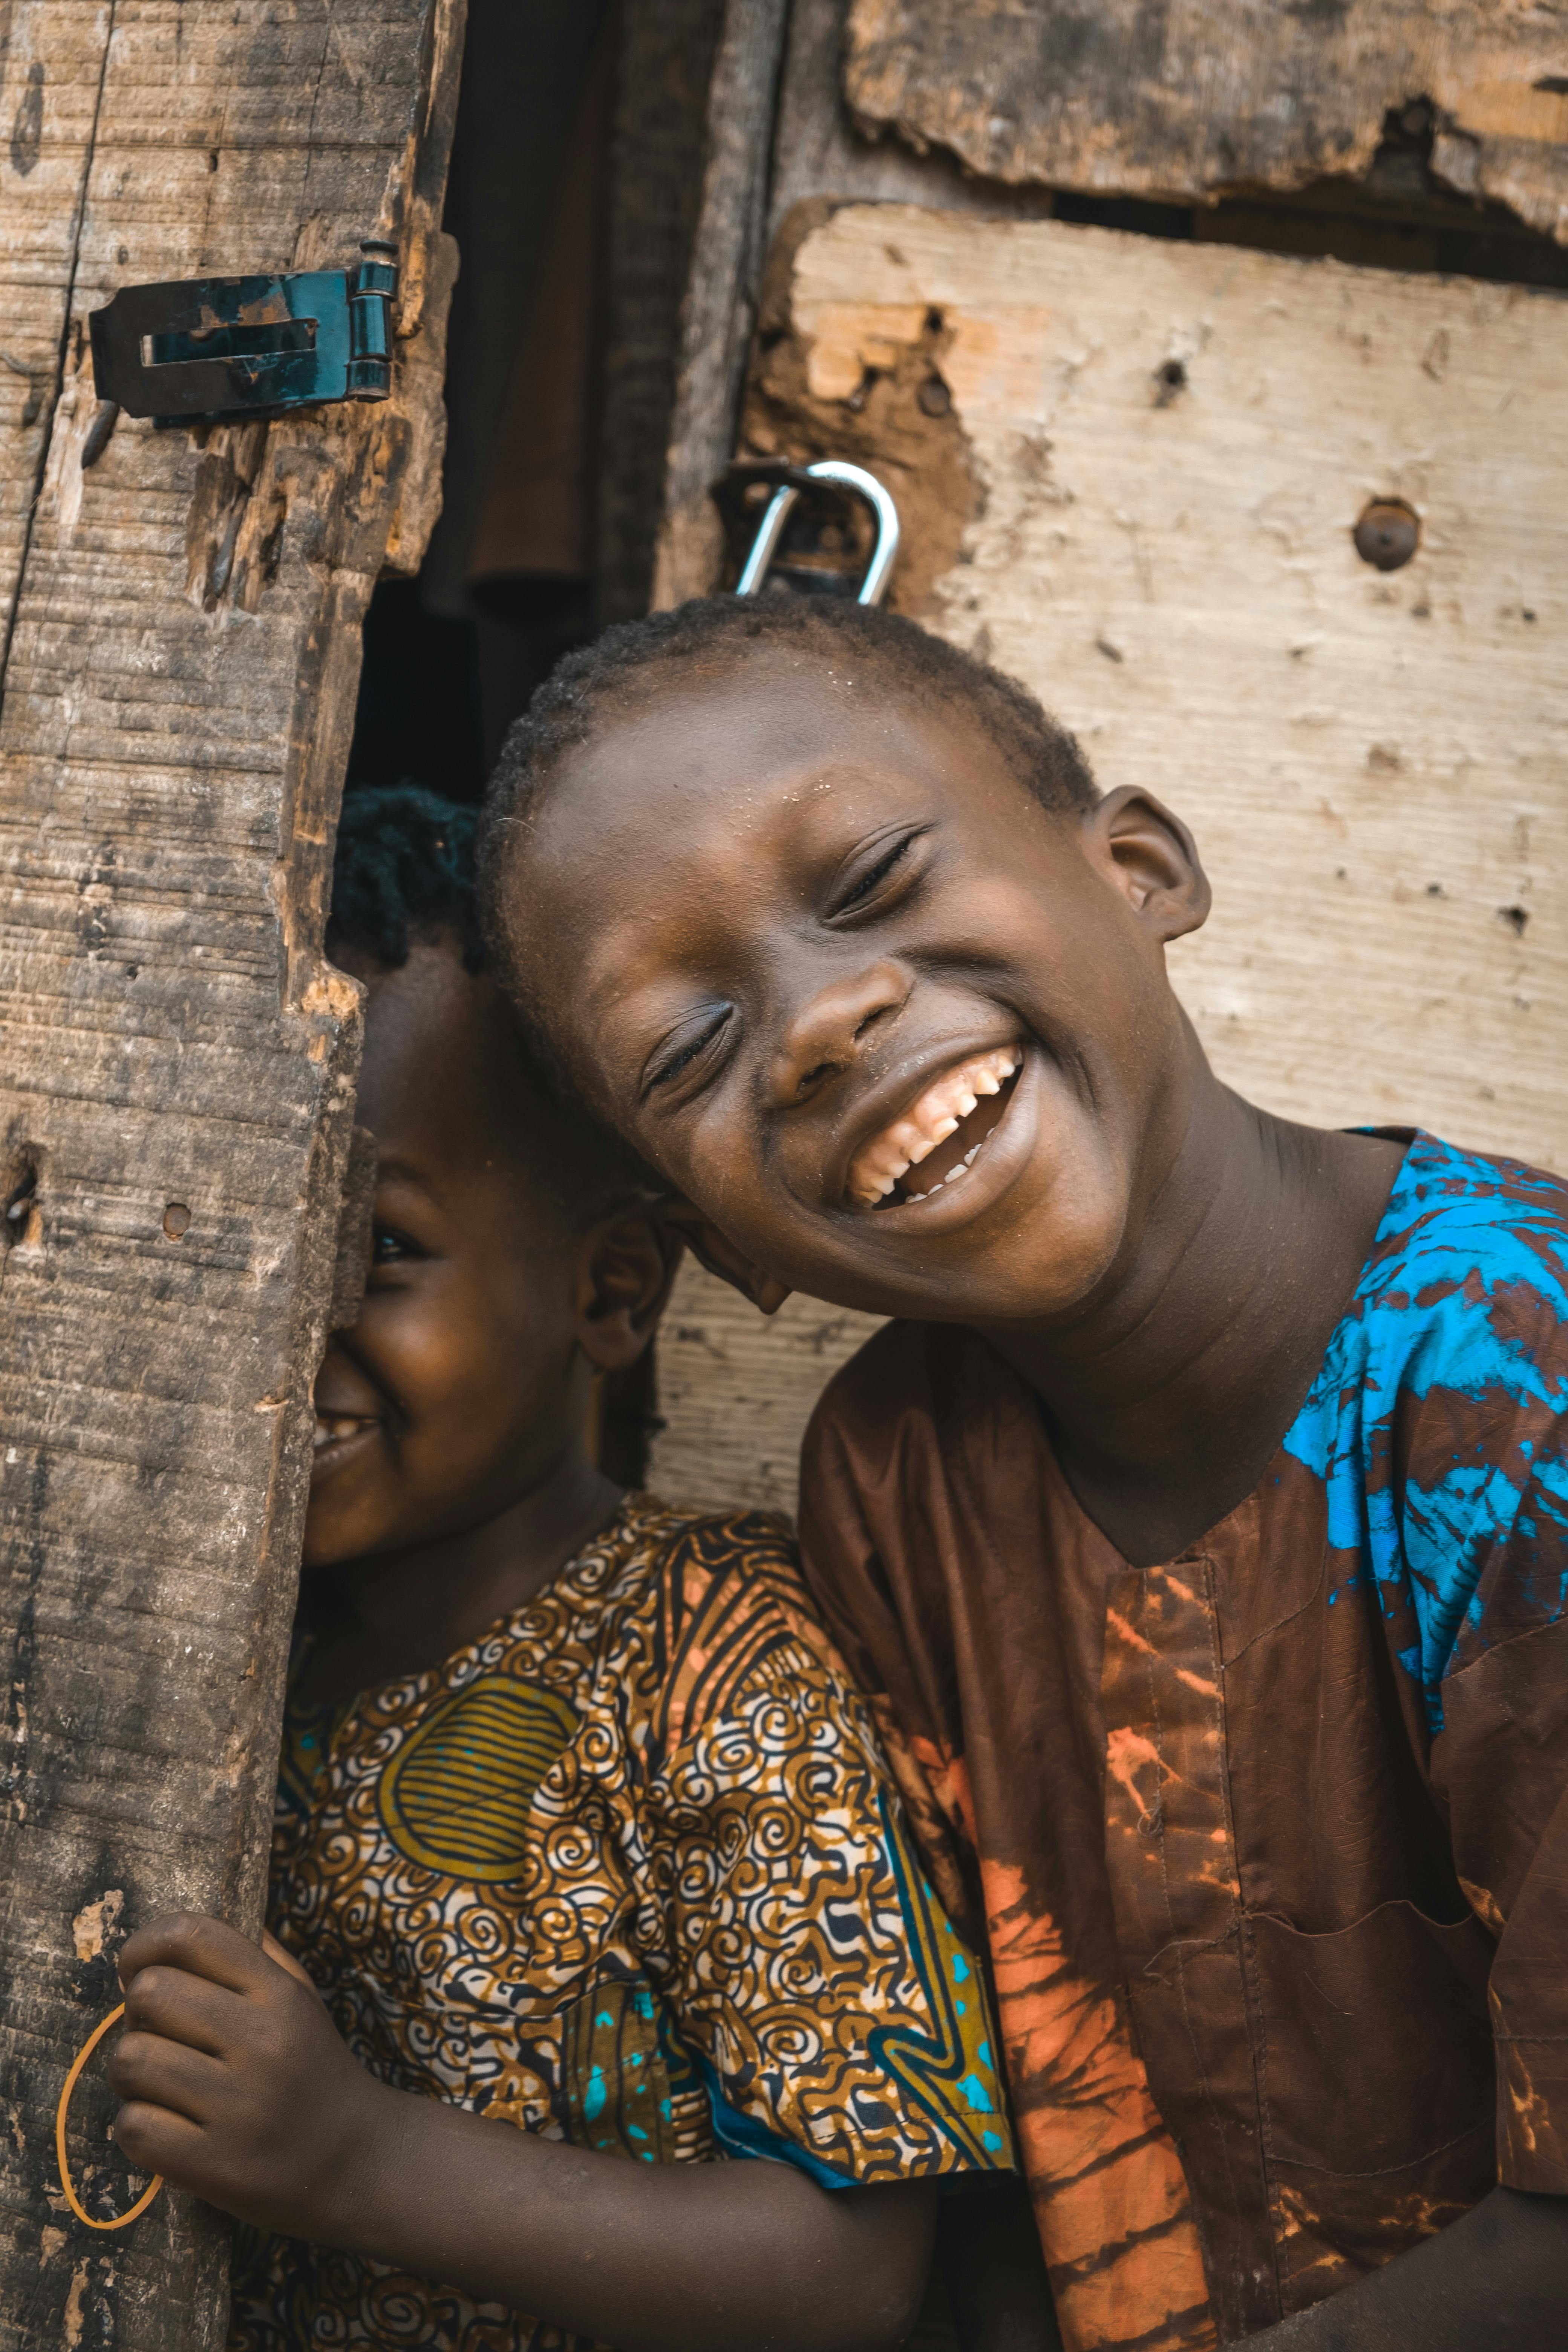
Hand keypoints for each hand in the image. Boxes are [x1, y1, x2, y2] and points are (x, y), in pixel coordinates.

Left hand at [108, 1911, 392, 2241]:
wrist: (356, 2162)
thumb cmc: (312, 2071)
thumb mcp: (300, 2001)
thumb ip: (255, 1954)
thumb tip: (188, 1926)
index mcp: (278, 1994)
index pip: (192, 1934)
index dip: (146, 1944)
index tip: (138, 1970)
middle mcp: (261, 2041)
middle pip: (149, 1993)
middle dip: (137, 2015)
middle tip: (160, 2037)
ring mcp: (238, 2106)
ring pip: (132, 2060)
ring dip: (131, 2074)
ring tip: (161, 2085)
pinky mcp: (214, 2165)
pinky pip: (134, 2126)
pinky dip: (137, 2128)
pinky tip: (167, 2127)